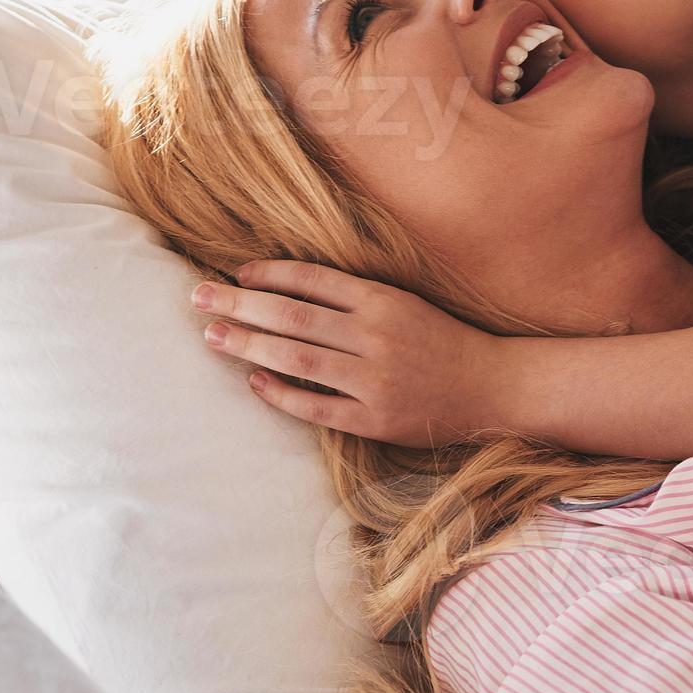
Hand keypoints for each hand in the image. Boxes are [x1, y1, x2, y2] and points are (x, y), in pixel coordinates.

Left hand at [192, 261, 511, 444]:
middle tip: (199, 297)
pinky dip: (281, 395)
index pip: (312, 280)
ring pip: (297, 360)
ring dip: (249, 345)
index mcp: (383, 301)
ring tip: (213, 336)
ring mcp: (374, 381)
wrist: (493, 388)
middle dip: (241, 304)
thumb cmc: (442, 341)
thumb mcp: (404, 303)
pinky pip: (316, 407)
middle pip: (293, 317)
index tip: (236, 272)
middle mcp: (376, 337)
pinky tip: (254, 382)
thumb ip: (354, 297)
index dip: (269, 273)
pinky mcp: (375, 421)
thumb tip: (288, 287)